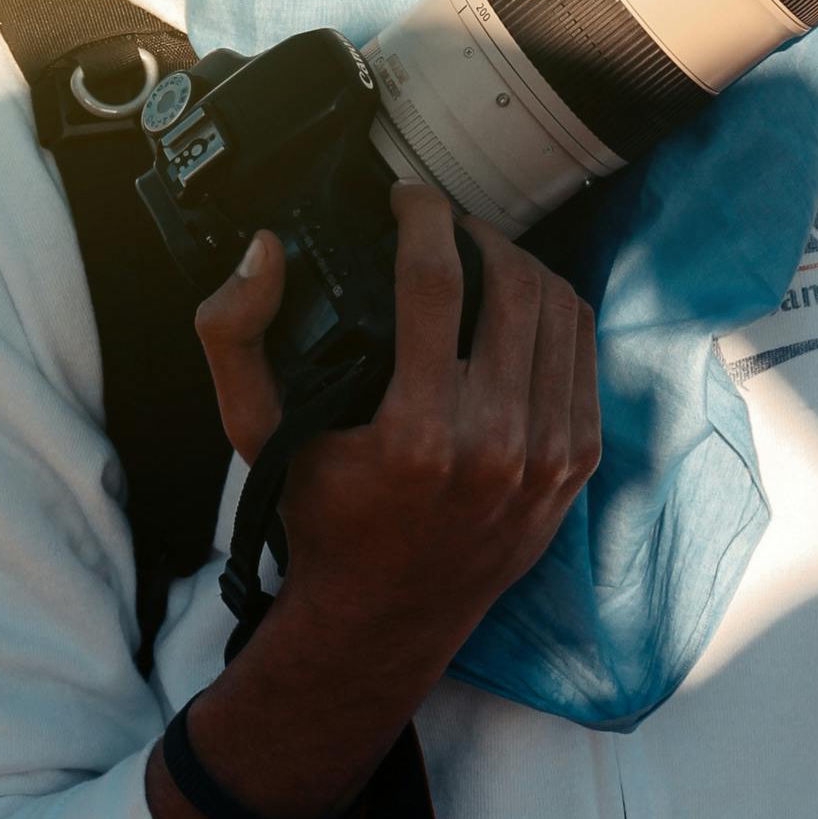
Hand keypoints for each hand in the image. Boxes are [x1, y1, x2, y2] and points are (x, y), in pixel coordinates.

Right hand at [154, 185, 599, 818]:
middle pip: (512, 285)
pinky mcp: (577, 464)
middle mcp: (496, 446)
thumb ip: (235, 337)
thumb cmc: (319, 518)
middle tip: (444, 226)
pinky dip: (552, 313)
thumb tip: (265, 249)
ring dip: (520, 266)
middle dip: (477, 234)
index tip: (406, 195)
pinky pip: (582, 353)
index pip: (436, 282)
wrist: (383, 623)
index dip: (423, 216)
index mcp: (418, 436)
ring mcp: (548, 458)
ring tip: (481, 257)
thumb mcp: (256, 436)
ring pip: (559, 310)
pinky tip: (517, 305)